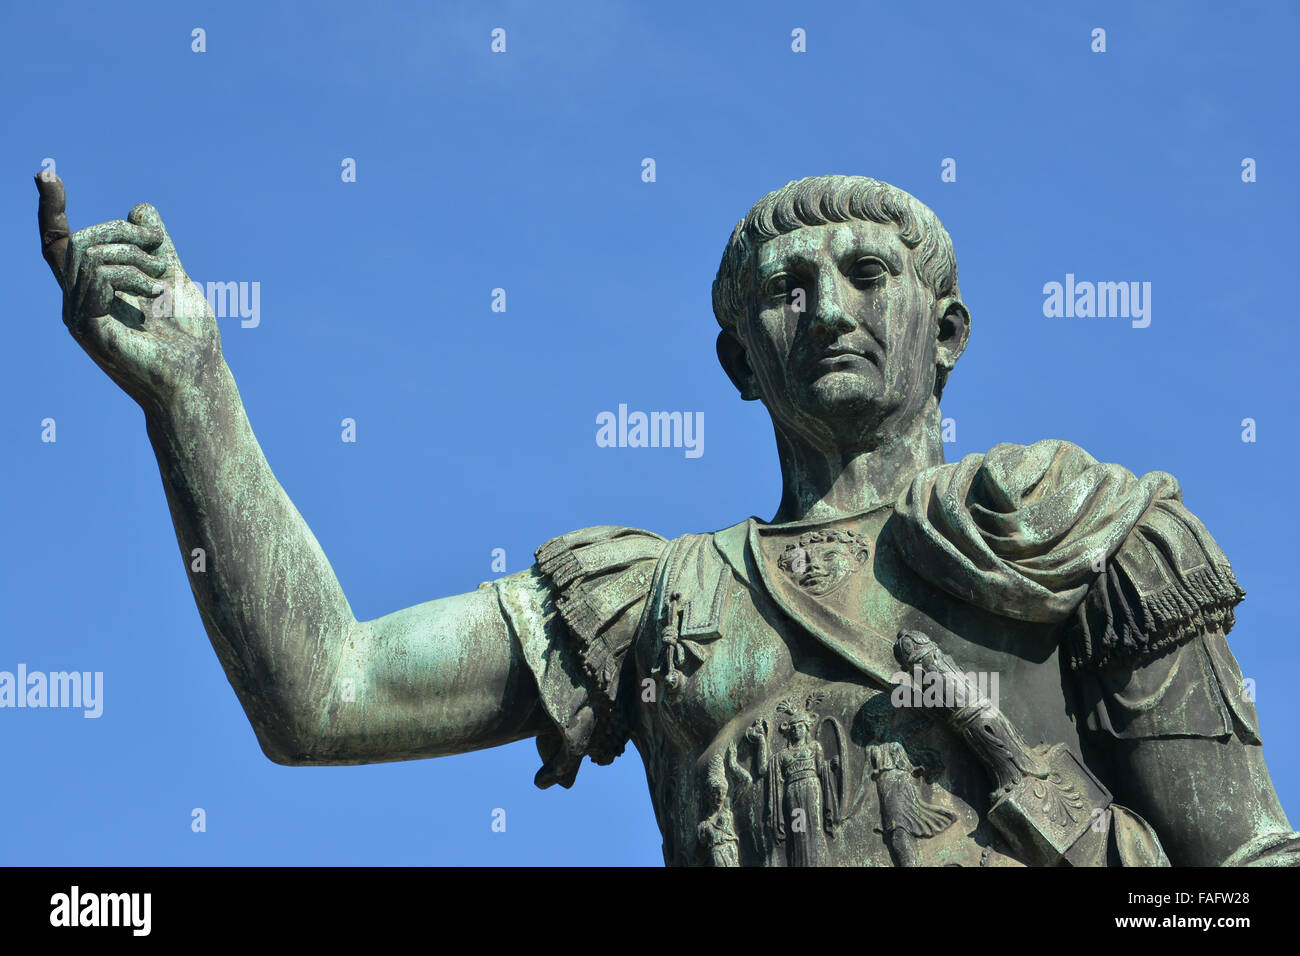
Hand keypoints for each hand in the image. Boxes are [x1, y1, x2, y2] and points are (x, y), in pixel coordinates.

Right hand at [36, 173, 222, 412]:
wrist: (198, 375)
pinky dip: (128, 275)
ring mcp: (79, 317)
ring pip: (90, 256)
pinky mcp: (89, 329)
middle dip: (122, 233)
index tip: (46, 173)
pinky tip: (155, 291)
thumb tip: (141, 209)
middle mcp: (77, 301)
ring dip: (134, 256)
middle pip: (79, 241)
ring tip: (162, 278)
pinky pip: (95, 279)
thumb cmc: (188, 337)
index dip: (51, 209)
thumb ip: (156, 247)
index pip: (59, 243)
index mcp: (92, 288)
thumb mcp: (173, 278)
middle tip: (159, 247)